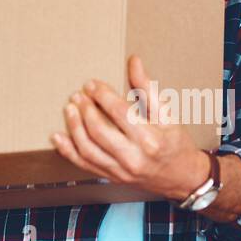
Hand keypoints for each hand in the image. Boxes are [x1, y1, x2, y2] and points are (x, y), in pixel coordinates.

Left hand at [50, 55, 209, 202]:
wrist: (182, 178)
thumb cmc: (176, 144)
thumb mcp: (167, 114)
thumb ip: (147, 88)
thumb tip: (134, 62)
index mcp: (150, 139)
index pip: (120, 112)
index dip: (103, 95)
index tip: (92, 84)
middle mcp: (134, 158)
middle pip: (100, 131)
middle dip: (86, 110)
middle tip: (78, 95)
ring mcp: (120, 171)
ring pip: (88, 149)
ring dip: (75, 127)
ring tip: (69, 109)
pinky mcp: (112, 177)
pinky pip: (85, 165)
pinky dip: (68, 151)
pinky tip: (58, 137)